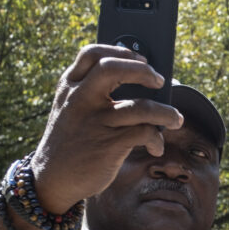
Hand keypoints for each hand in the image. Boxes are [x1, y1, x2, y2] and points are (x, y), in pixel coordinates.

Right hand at [29, 44, 186, 213]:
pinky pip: (145, 133)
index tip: (140, 58)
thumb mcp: (71, 111)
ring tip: (175, 119)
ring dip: (166, 112)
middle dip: (143, 71)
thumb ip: (92, 94)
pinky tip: (155, 147)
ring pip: (141, 106)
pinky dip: (156, 139)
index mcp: (70, 87)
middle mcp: (80, 99)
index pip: (92, 54)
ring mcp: (96, 121)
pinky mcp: (109, 144)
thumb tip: (140, 86)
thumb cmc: (71, 142)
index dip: (120, 51)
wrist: (52, 178)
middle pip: (113, 68)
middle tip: (159, 81)